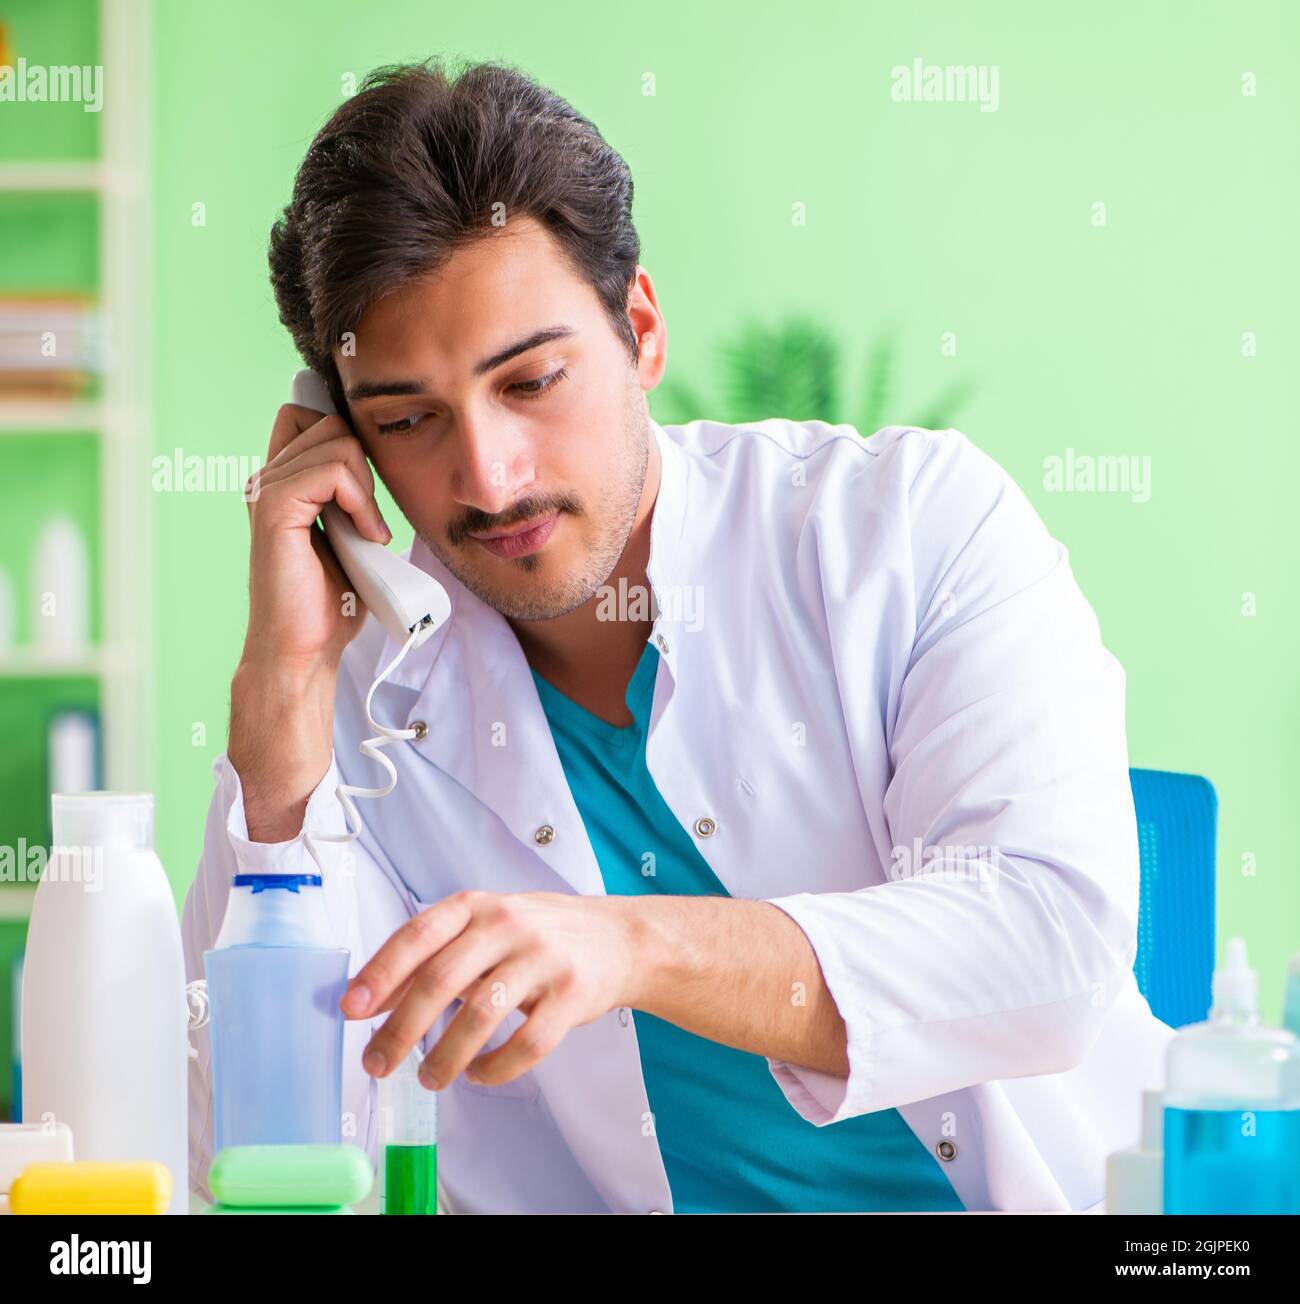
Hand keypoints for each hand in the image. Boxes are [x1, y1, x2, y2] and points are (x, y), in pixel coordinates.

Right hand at [241, 400, 391, 671]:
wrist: (304, 650)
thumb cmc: (328, 603)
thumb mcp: (349, 535)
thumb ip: (350, 495)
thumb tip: (377, 460)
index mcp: (282, 483)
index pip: (310, 416)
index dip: (347, 438)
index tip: (366, 489)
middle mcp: (267, 480)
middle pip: (331, 423)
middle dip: (364, 464)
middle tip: (368, 518)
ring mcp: (266, 491)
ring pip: (337, 441)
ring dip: (366, 489)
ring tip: (366, 533)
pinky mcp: (274, 508)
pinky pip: (332, 471)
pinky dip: (360, 501)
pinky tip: (364, 535)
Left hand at [341, 890, 642, 1089]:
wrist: (616, 938)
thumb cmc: (537, 935)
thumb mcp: (481, 930)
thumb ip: (430, 960)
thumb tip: (371, 1000)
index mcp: (476, 906)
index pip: (417, 935)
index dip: (381, 974)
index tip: (351, 1009)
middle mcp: (507, 924)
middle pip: (441, 980)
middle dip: (401, 1030)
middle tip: (377, 1063)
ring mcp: (542, 958)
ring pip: (481, 1015)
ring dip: (445, 1056)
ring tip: (429, 1078)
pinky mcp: (571, 994)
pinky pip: (527, 1043)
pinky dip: (495, 1068)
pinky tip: (479, 1073)